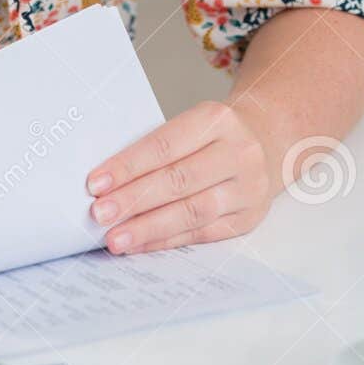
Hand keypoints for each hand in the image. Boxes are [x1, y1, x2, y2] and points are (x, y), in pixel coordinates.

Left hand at [85, 100, 276, 253]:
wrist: (267, 142)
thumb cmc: (215, 135)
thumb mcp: (193, 124)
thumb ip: (158, 148)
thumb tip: (108, 183)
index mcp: (217, 120)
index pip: (166, 145)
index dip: (129, 166)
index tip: (96, 183)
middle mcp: (238, 152)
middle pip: (179, 180)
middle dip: (134, 199)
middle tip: (100, 214)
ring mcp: (248, 188)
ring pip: (192, 211)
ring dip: (148, 228)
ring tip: (116, 238)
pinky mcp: (248, 218)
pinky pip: (202, 234)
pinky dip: (166, 241)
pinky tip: (141, 244)